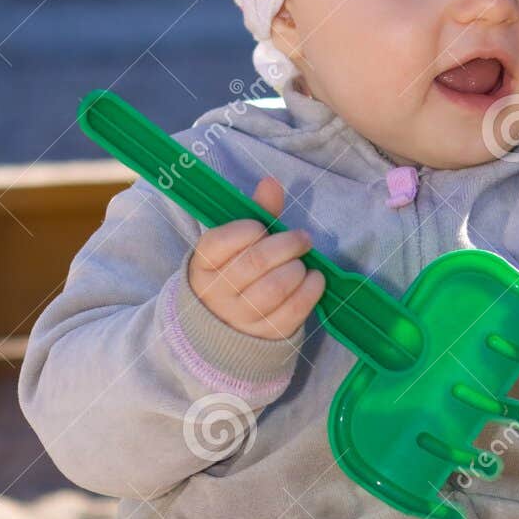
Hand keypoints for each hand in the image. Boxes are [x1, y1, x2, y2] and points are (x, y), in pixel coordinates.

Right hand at [187, 176, 325, 339]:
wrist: (226, 325)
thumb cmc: (234, 272)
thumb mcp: (237, 243)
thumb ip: (255, 213)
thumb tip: (271, 183)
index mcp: (203, 264)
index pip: (220, 242)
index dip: (249, 230)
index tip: (263, 228)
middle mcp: (217, 293)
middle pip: (254, 263)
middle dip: (286, 245)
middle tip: (302, 238)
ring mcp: (240, 318)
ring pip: (274, 289)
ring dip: (297, 269)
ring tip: (303, 262)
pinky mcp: (265, 335)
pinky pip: (292, 312)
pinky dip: (310, 291)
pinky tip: (315, 279)